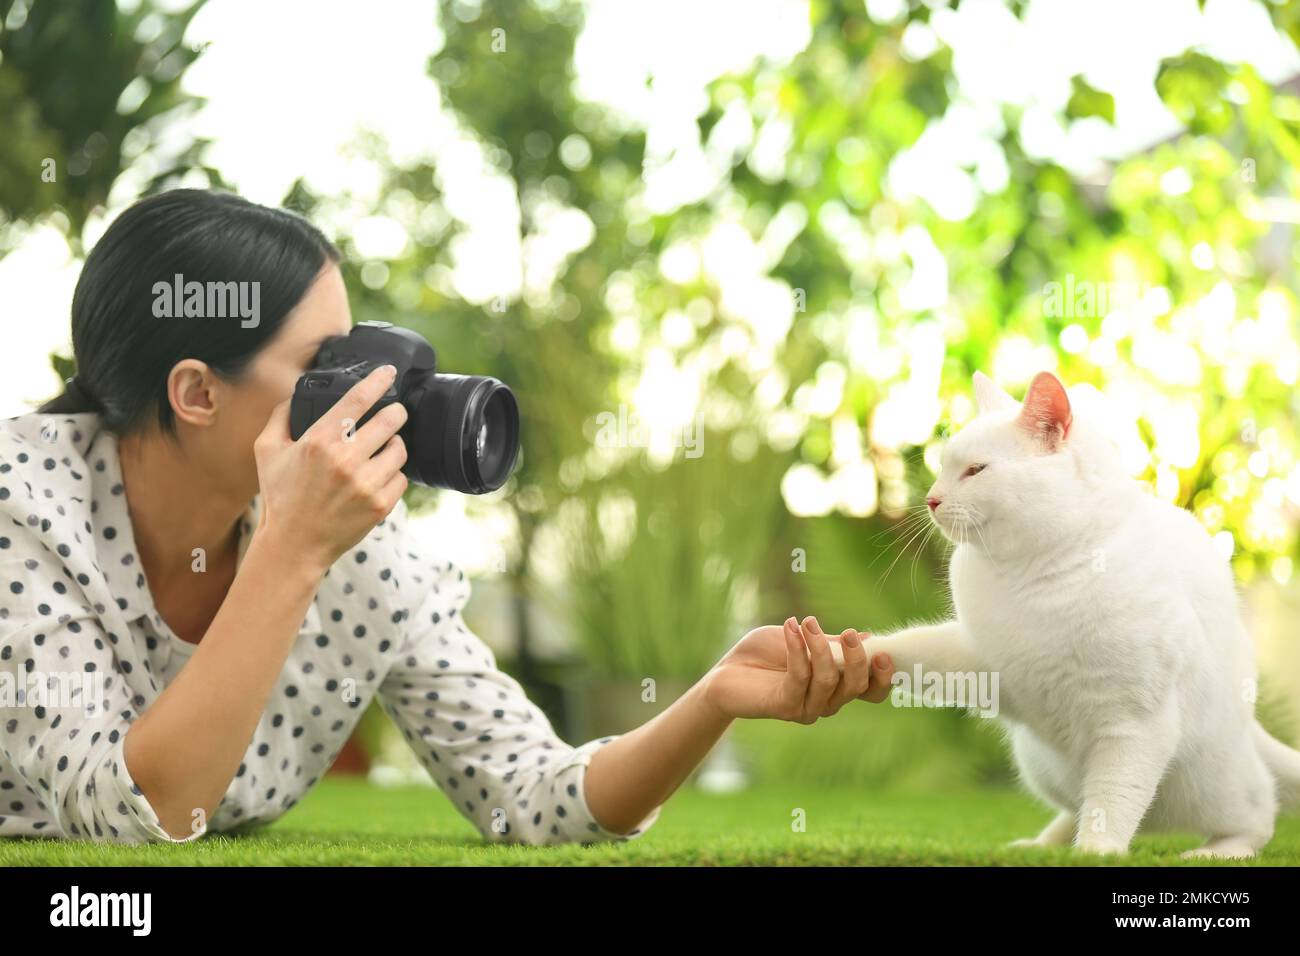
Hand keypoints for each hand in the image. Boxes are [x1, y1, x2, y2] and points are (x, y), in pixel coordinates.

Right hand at [252, 364, 408, 571]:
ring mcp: (365, 483)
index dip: (378, 381)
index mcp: (319, 441)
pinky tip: (376, 479)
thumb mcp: (266, 451)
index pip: (357, 400)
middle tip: (392, 414)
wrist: (294, 545)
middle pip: (390, 419)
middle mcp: (345, 460)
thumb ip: (280, 416)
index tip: (389, 372)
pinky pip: (402, 478)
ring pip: (400, 449)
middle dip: (395, 413)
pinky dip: (393, 476)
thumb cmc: (280, 497)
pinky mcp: (380, 505)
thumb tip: (295, 394)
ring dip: (394, 446)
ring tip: (379, 452)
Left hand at [703, 616, 894, 722]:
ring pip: (828, 681)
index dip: (884, 677)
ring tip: (807, 622)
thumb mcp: (804, 641)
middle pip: (856, 688)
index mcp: (837, 686)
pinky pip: (799, 677)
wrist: (727, 670)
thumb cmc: (766, 654)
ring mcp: (806, 708)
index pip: (871, 690)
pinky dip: (798, 650)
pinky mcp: (784, 706)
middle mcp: (827, 702)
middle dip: (858, 659)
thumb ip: (833, 644)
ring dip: (820, 648)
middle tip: (849, 633)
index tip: (884, 652)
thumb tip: (870, 637)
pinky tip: (790, 628)